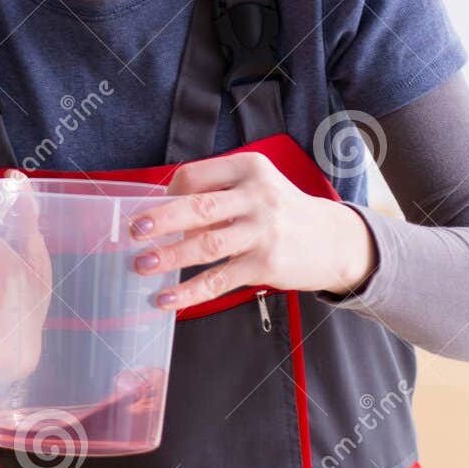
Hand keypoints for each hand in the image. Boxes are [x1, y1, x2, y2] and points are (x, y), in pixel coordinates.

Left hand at [128, 150, 377, 313]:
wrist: (334, 241)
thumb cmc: (284, 213)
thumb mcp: (257, 188)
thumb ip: (217, 195)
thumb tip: (164, 216)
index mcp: (249, 168)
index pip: (195, 176)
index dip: (167, 193)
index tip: (151, 211)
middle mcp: (257, 196)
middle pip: (198, 207)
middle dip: (160, 220)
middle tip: (133, 231)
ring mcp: (263, 231)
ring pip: (205, 244)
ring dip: (168, 256)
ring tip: (142, 266)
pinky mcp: (266, 264)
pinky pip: (219, 280)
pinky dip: (189, 291)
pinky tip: (167, 299)